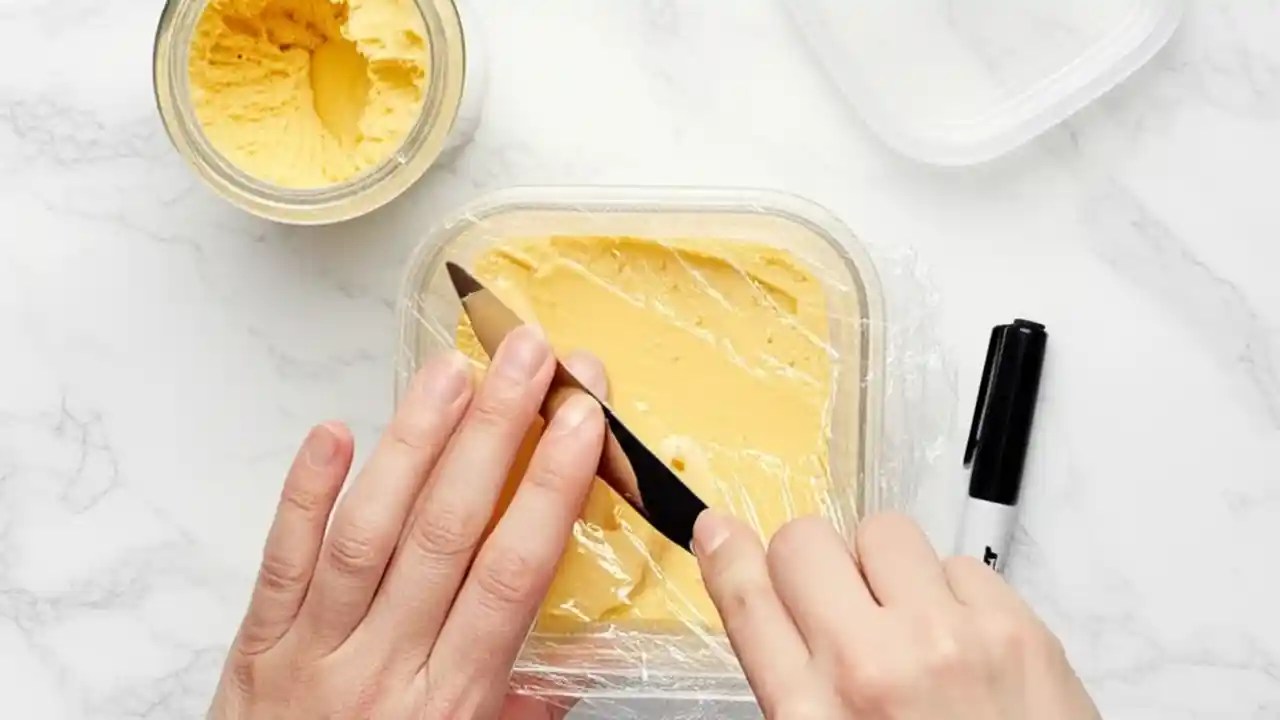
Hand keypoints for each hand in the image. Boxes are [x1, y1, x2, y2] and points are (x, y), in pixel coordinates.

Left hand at [210, 326, 605, 719]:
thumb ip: (524, 703)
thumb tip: (587, 659)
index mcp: (454, 699)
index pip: (513, 575)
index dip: (550, 488)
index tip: (580, 420)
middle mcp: (387, 667)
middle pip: (448, 533)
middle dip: (496, 433)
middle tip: (527, 356)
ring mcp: (315, 650)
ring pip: (371, 532)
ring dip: (416, 443)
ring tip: (452, 371)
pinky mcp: (259, 641)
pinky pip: (282, 559)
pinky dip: (305, 492)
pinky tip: (333, 431)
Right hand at [693, 512, 1099, 718]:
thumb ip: (798, 688)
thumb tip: (775, 611)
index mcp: (810, 718)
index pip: (748, 602)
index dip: (727, 557)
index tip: (720, 532)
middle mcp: (872, 669)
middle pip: (804, 543)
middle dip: (811, 563)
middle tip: (836, 598)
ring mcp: (949, 640)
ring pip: (884, 533)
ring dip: (886, 569)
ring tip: (908, 622)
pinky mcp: (1018, 630)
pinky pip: (959, 563)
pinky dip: (954, 595)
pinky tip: (963, 643)